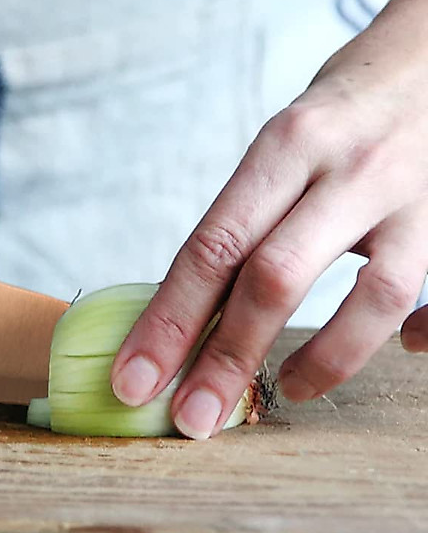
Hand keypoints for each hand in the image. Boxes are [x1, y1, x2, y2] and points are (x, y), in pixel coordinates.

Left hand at [110, 0, 427, 438]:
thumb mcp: (285, 143)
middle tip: (192, 420)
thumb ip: (250, 218)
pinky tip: (400, 351)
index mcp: (288, 143)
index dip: (167, 322)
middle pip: (275, 276)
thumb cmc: (343, 112)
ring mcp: (418, 194)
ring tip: (285, 390)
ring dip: (322, 359)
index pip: (211, 246)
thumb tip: (190, 316)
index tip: (133, 380)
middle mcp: (351, 166)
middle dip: (224, 358)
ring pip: (374, 296)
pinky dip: (419, 333)